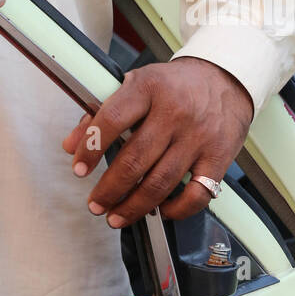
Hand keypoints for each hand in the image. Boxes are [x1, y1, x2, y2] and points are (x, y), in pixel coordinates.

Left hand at [62, 58, 253, 227]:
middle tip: (95, 205)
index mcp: (148, 88)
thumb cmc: (174, 85)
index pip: (112, 119)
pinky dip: (176, 210)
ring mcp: (198, 136)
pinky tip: (160, 212)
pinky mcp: (219, 156)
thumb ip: (100, 113)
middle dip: (109, 190)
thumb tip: (71, 145)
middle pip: (135, 160)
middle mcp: (174, 112)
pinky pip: (196, 194)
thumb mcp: (135, 85)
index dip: (91, 148)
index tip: (79, 168)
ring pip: (161, 182)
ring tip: (116, 217)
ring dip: (134, 207)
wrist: (224, 78)